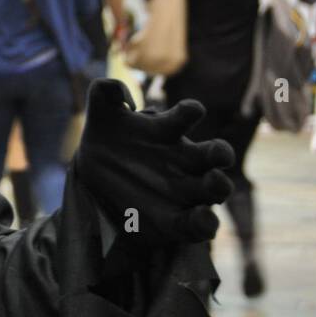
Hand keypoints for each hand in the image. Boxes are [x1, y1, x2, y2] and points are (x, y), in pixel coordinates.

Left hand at [74, 79, 233, 243]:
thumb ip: (104, 93)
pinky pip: (198, 224)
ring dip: (219, 185)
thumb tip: (120, 92)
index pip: (188, 115)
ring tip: (213, 182)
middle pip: (215, 154)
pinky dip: (205, 222)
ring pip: (215, 188)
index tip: (190, 111)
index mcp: (167, 132)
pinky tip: (203, 219)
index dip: (191, 111)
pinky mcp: (176, 220)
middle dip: (221, 153)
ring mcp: (184, 190)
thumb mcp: (101, 117)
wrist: (94, 183)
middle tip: (219, 155)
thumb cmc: (109, 144)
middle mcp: (184, 159)